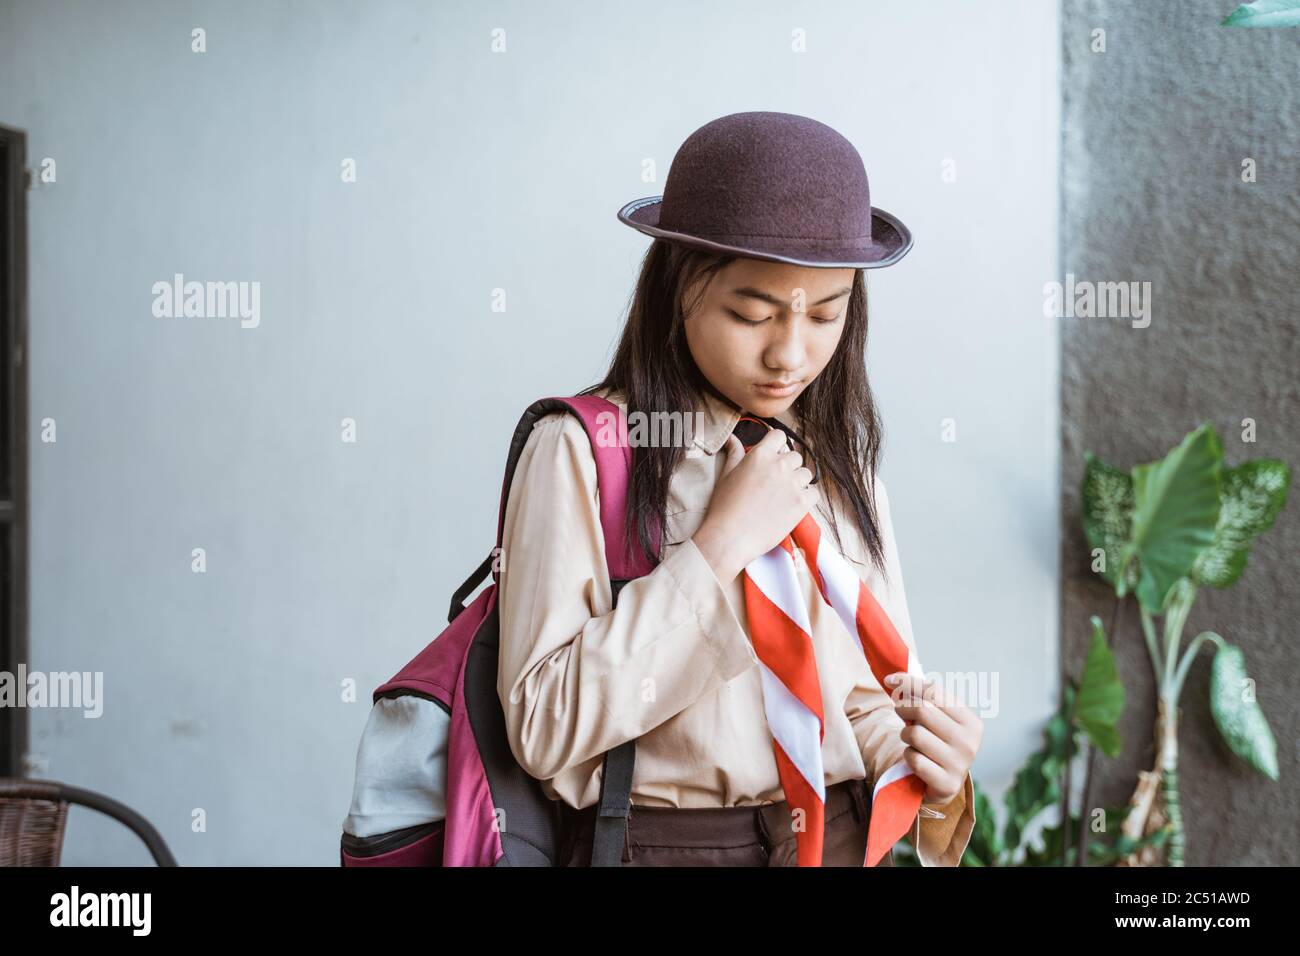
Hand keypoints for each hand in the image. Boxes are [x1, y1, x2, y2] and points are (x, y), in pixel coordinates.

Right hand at [692, 428, 818, 582]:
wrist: (730, 537)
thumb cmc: (724, 507)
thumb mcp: (726, 475)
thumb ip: (734, 453)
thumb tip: (732, 438)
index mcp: (760, 455)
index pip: (780, 436)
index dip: (778, 445)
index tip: (775, 456)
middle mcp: (779, 465)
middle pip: (795, 457)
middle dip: (787, 467)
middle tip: (775, 483)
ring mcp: (792, 484)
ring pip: (806, 474)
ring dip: (798, 482)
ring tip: (783, 496)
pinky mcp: (802, 503)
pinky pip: (814, 493)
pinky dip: (806, 498)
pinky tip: (792, 506)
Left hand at [883, 673, 982, 805]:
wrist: (944, 784)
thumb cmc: (939, 744)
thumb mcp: (940, 720)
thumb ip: (926, 699)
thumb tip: (895, 677)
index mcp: (972, 722)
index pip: (935, 692)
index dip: (908, 682)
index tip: (890, 679)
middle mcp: (969, 743)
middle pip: (923, 710)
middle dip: (903, 707)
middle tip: (899, 710)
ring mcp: (959, 765)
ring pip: (915, 734)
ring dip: (905, 735)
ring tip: (910, 738)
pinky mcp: (946, 784)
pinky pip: (913, 759)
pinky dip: (908, 756)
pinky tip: (915, 758)